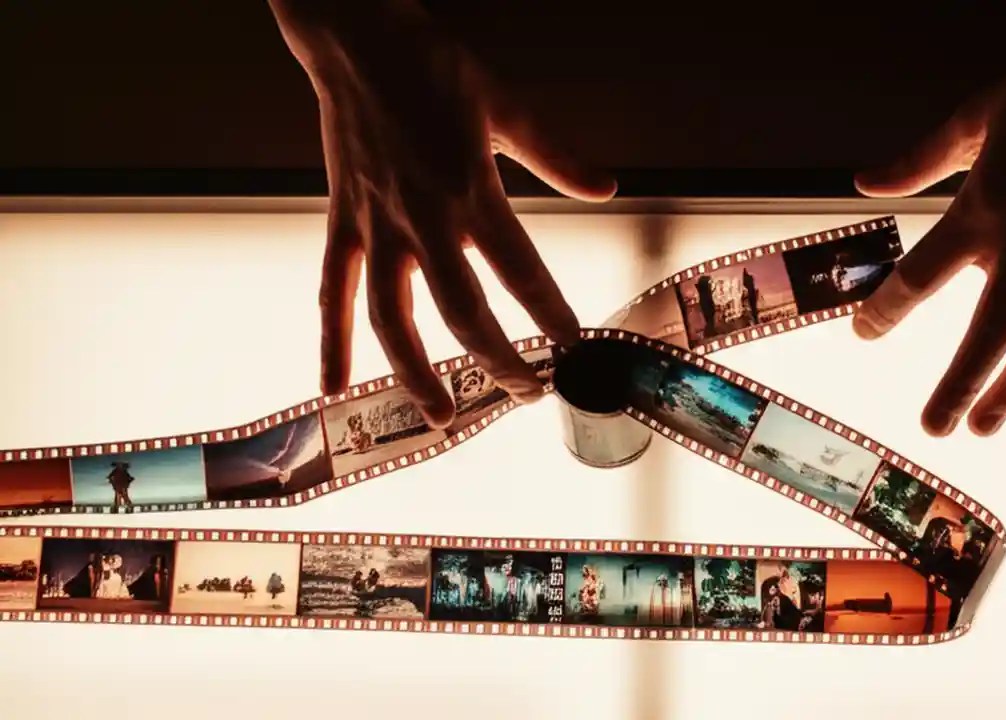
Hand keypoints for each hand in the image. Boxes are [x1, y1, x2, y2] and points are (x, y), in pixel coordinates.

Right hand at [268, 0, 615, 426]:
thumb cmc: (433, 69)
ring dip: (417, 373)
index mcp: (471, 191)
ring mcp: (377, 227)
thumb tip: (606, 186)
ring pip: (393, 318)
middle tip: (528, 393)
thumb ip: (557, 156)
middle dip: (498, 360)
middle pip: (463, 312)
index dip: (551, 314)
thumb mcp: (506, 106)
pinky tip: (333, 387)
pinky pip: (332, 292)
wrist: (357, 41)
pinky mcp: (342, 224)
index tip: (573, 347)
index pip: (521, 270)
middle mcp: (423, 220)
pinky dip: (330, 341)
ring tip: (443, 416)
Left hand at [851, 0, 1005, 436]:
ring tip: (985, 427)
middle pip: (989, 331)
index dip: (887, 310)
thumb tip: (863, 182)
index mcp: (981, 209)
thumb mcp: (969, 121)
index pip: (921, 275)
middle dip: (960, 383)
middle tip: (933, 427)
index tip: (864, 332)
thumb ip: (914, 162)